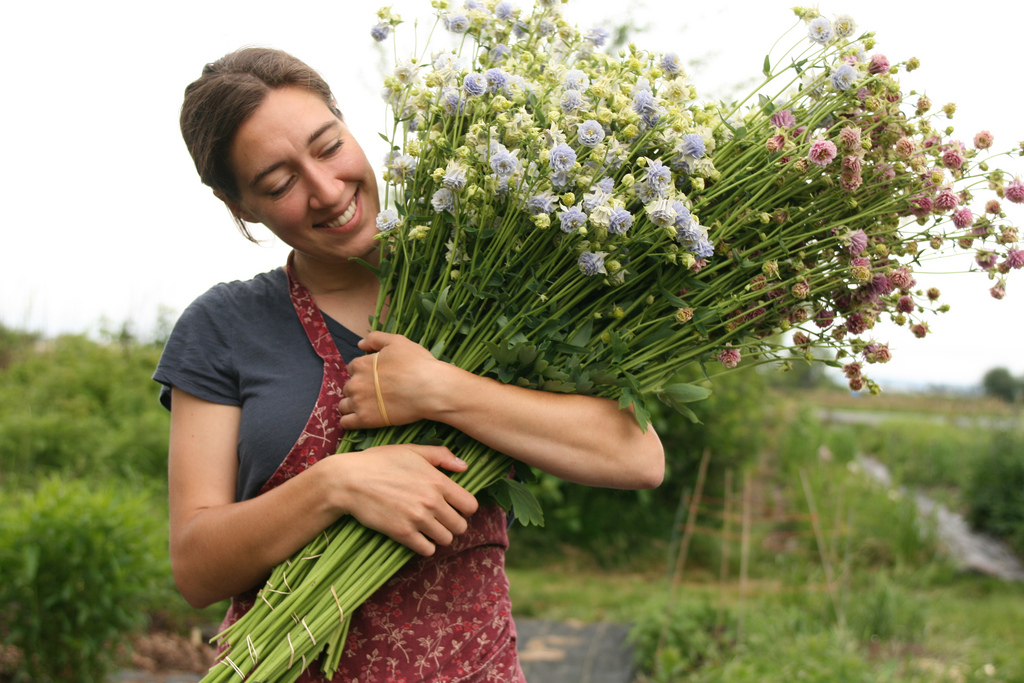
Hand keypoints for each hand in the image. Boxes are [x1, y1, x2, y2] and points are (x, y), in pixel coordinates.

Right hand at [331, 444, 478, 555]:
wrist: (348, 480)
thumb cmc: (379, 462)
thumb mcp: (411, 450)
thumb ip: (441, 456)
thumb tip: (464, 466)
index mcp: (438, 481)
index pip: (470, 506)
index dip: (464, 508)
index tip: (454, 507)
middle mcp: (432, 501)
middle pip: (460, 526)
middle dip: (452, 524)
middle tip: (440, 519)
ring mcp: (418, 519)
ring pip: (446, 539)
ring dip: (439, 536)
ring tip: (428, 528)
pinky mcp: (402, 533)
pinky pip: (427, 550)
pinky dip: (424, 546)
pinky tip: (416, 536)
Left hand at [338, 331, 451, 428]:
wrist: (430, 390)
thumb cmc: (416, 364)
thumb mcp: (397, 342)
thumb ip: (375, 339)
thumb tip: (360, 344)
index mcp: (361, 365)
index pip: (352, 368)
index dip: (362, 371)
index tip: (373, 376)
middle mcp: (355, 383)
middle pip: (348, 387)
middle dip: (357, 388)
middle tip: (373, 392)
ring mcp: (359, 403)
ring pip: (344, 405)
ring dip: (351, 404)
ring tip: (365, 406)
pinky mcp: (365, 420)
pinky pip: (346, 423)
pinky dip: (349, 421)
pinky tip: (359, 419)